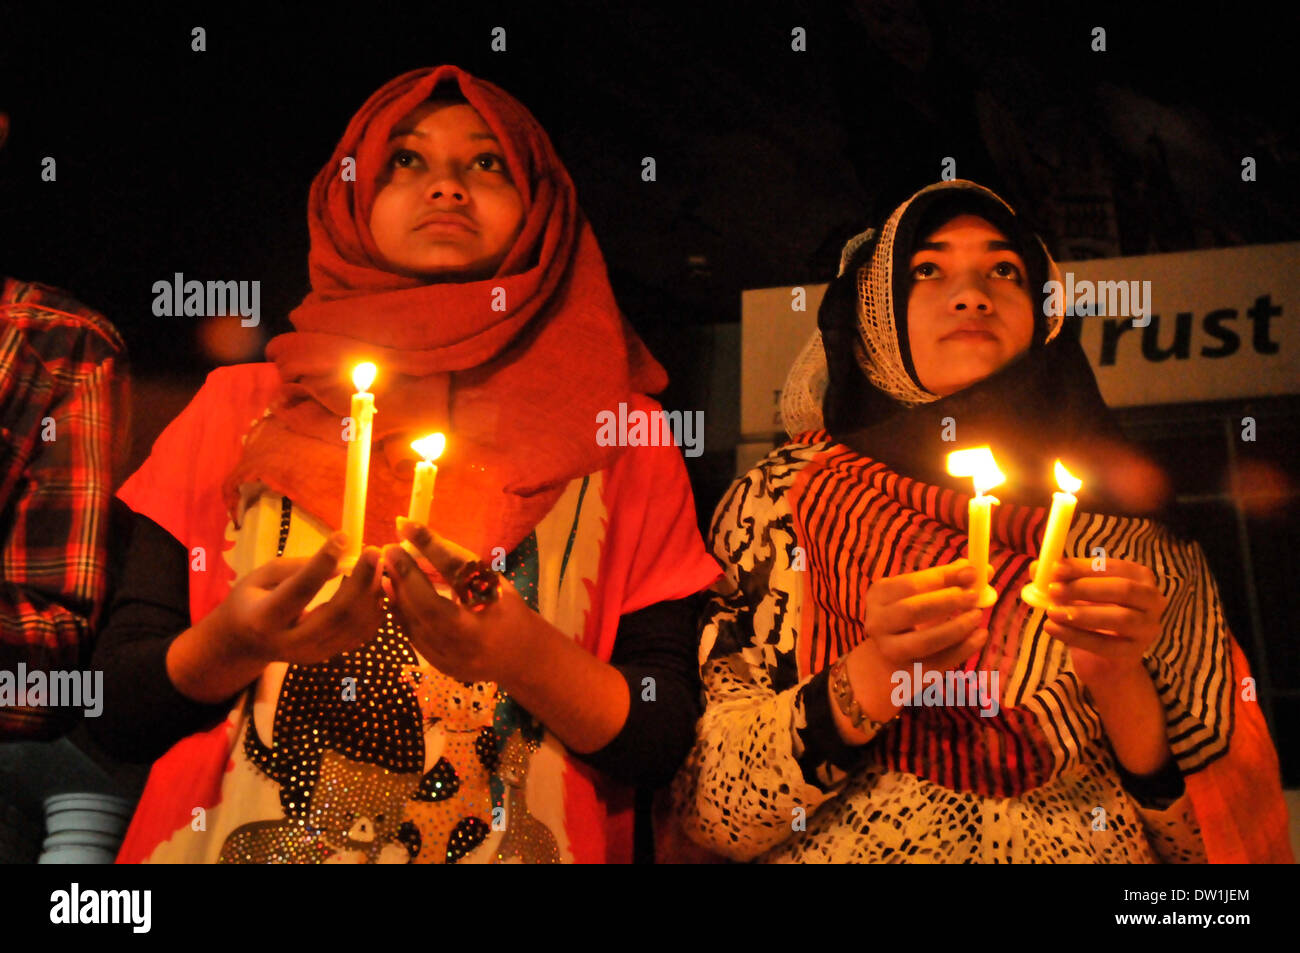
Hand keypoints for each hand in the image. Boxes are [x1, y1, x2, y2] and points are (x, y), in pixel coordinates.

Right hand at [208, 532, 385, 665]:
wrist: (244, 644)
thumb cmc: (250, 601)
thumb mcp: (260, 577)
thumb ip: (296, 568)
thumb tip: (340, 559)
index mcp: (264, 619)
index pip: (300, 590)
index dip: (324, 563)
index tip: (344, 537)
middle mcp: (290, 642)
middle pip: (337, 614)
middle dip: (361, 581)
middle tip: (374, 552)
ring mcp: (312, 654)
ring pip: (354, 627)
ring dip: (372, 594)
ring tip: (378, 566)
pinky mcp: (328, 656)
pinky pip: (360, 635)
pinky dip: (374, 610)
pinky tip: (376, 587)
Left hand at [380, 518, 538, 684]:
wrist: (522, 659)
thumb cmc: (509, 612)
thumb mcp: (493, 582)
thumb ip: (458, 563)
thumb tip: (418, 537)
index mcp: (493, 609)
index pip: (457, 573)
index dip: (429, 548)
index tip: (405, 526)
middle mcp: (473, 637)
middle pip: (429, 604)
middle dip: (404, 574)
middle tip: (389, 549)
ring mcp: (456, 657)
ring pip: (415, 622)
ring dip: (397, 592)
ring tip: (388, 568)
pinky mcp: (441, 666)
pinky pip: (413, 636)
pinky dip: (401, 611)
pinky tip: (393, 592)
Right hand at [838, 559, 989, 732]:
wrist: (885, 660)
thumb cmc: (908, 618)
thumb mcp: (918, 594)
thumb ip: (947, 580)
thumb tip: (980, 569)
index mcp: (879, 595)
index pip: (910, 583)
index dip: (942, 577)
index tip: (971, 572)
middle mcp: (878, 623)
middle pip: (912, 610)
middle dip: (948, 602)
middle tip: (974, 596)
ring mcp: (891, 651)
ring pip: (925, 641)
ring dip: (956, 627)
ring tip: (977, 615)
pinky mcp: (909, 674)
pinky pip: (940, 661)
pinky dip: (964, 648)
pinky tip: (980, 635)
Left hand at [1033, 556, 1167, 682]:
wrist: (1106, 660)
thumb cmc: (1093, 615)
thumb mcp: (1076, 594)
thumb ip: (1059, 579)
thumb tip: (1036, 567)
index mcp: (1140, 577)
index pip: (1114, 567)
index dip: (1084, 567)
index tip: (1055, 568)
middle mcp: (1153, 600)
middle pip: (1123, 590)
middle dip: (1085, 588)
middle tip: (1053, 590)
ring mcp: (1148, 628)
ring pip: (1120, 619)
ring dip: (1082, 614)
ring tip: (1050, 612)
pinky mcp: (1135, 653)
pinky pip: (1106, 645)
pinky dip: (1076, 636)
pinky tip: (1052, 629)